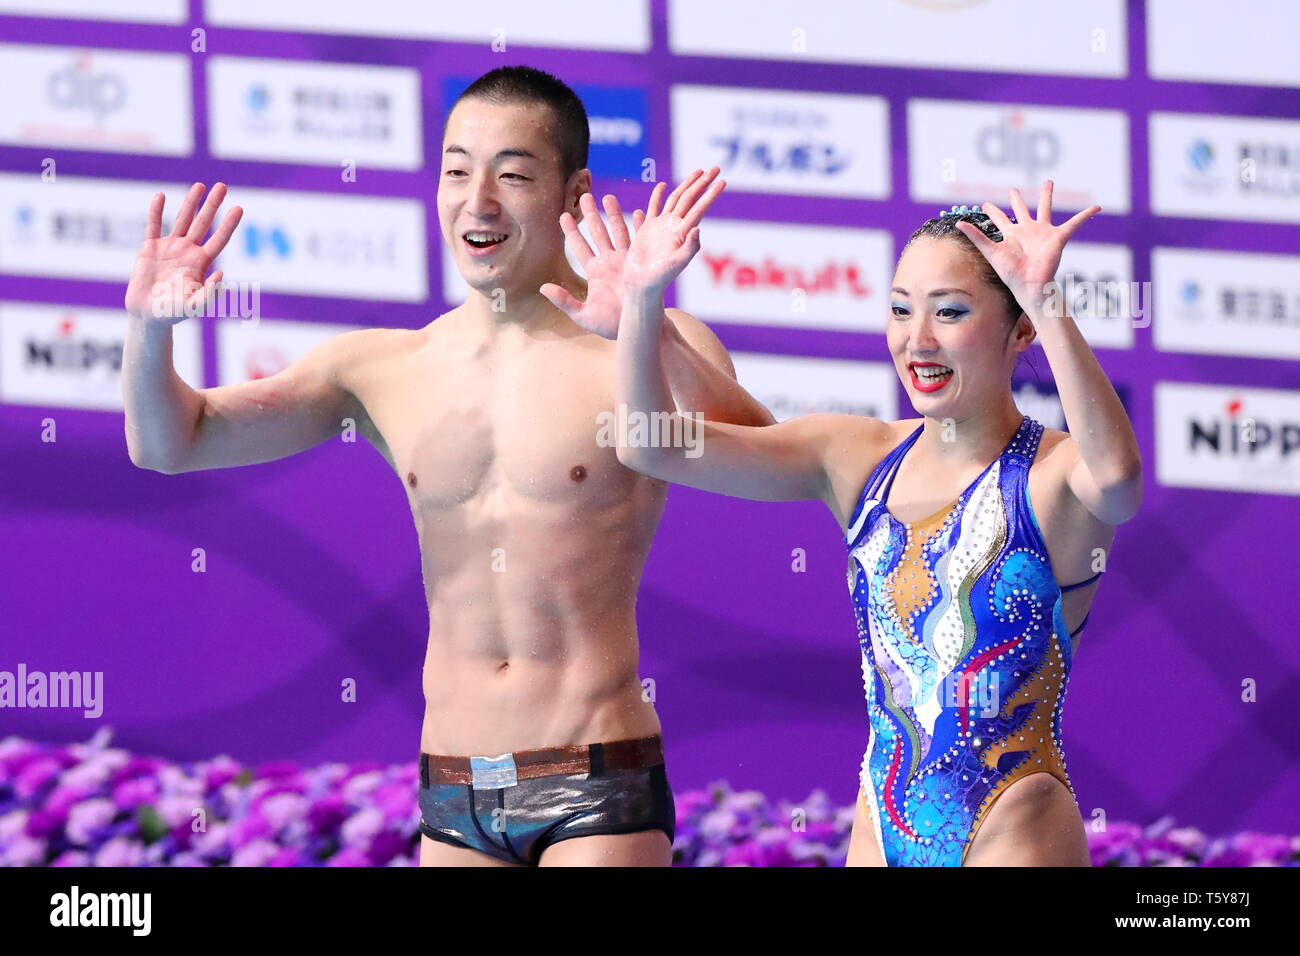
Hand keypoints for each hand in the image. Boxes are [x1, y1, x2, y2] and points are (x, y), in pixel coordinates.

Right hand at [124, 182, 242, 321]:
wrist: (148, 315)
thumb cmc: (174, 313)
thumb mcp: (195, 305)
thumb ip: (210, 293)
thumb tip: (222, 273)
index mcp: (201, 263)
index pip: (219, 239)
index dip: (229, 224)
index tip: (239, 208)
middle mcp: (188, 251)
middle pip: (204, 223)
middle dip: (213, 205)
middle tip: (223, 186)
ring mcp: (169, 247)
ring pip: (182, 219)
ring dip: (190, 202)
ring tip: (200, 185)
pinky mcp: (150, 248)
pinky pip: (153, 225)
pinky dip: (156, 211)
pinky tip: (160, 196)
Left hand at [539, 190, 645, 338]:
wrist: (637, 330)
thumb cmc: (611, 325)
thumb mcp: (583, 314)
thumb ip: (564, 301)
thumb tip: (543, 288)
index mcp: (594, 271)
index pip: (580, 246)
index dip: (572, 231)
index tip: (563, 215)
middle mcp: (609, 262)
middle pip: (598, 232)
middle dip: (591, 214)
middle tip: (585, 195)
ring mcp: (625, 261)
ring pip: (618, 231)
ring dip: (613, 214)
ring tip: (608, 196)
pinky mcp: (641, 264)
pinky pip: (639, 241)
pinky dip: (638, 227)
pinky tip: (637, 212)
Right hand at [621, 167, 725, 296]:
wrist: (642, 285)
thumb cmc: (660, 279)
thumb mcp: (676, 264)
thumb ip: (689, 248)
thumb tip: (699, 229)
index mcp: (683, 232)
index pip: (699, 208)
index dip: (711, 194)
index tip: (722, 181)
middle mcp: (675, 227)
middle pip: (691, 198)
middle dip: (703, 183)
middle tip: (715, 168)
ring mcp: (662, 227)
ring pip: (676, 199)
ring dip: (687, 185)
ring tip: (698, 171)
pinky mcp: (647, 229)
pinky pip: (654, 208)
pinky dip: (658, 196)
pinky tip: (663, 186)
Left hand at [956, 180, 1098, 312]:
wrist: (1030, 286)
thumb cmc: (1011, 273)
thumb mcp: (991, 251)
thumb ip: (976, 236)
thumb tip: (958, 222)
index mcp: (1012, 235)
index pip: (1000, 220)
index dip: (992, 212)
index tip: (984, 204)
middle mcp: (1027, 232)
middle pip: (1021, 210)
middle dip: (1017, 200)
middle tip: (1013, 190)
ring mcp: (1043, 233)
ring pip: (1045, 208)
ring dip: (1047, 195)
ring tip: (1048, 182)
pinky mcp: (1058, 237)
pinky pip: (1075, 223)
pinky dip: (1086, 215)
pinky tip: (1096, 207)